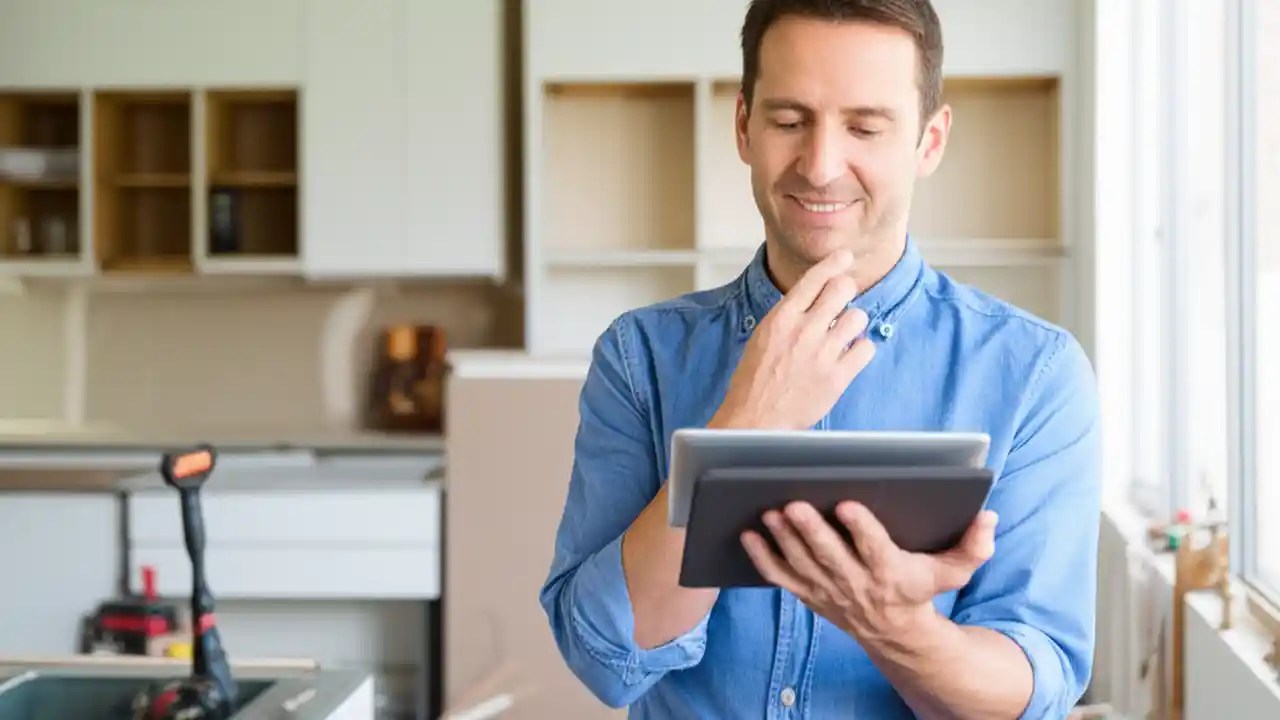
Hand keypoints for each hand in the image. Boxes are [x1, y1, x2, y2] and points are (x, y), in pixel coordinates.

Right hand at [709, 249, 875, 430]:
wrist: (754, 420)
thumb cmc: (754, 383)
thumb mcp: (762, 338)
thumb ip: (788, 318)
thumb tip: (812, 300)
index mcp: (781, 318)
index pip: (814, 278)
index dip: (833, 263)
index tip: (844, 257)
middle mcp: (804, 330)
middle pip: (842, 289)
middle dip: (845, 291)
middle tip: (843, 300)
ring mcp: (822, 353)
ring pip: (858, 316)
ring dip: (853, 323)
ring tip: (843, 335)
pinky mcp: (838, 377)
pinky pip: (866, 348)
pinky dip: (861, 350)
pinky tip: (849, 355)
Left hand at [740, 501, 997, 647]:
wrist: (897, 634)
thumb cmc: (922, 590)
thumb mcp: (955, 571)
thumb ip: (974, 546)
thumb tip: (989, 518)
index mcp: (892, 573)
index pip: (875, 549)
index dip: (862, 528)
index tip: (848, 504)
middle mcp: (857, 584)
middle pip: (830, 556)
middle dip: (811, 530)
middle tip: (793, 503)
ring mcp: (829, 591)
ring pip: (802, 564)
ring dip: (782, 540)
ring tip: (768, 512)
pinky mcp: (810, 593)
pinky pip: (781, 577)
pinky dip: (762, 557)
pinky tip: (748, 534)